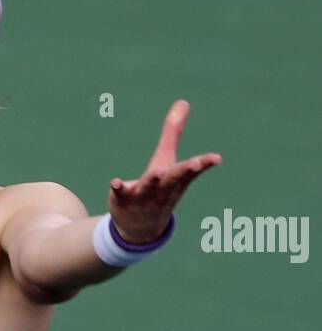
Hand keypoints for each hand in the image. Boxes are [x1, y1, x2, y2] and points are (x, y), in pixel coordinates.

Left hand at [108, 100, 221, 242]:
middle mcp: (162, 189)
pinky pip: (121, 194)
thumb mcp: (165, 159)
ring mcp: (143, 197)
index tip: (215, 158)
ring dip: (153, 181)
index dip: (203, 164)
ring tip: (157, 172)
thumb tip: (183, 101)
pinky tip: (115, 182)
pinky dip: (118, 189)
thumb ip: (173, 132)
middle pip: (173, 179)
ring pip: (149, 188)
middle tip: (194, 165)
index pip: (190, 171)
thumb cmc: (159, 189)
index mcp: (175, 180)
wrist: (141, 229)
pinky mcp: (122, 200)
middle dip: (184, 172)